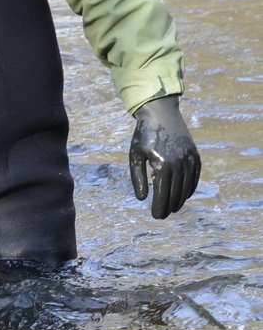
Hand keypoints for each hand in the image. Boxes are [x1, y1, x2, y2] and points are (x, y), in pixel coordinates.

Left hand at [128, 96, 200, 218]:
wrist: (160, 113)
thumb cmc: (143, 136)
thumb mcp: (135, 157)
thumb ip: (138, 179)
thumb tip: (142, 199)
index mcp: (162, 165)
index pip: (162, 194)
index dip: (159, 207)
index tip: (156, 216)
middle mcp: (179, 163)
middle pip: (175, 193)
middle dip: (169, 207)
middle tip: (162, 216)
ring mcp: (189, 158)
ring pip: (186, 186)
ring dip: (180, 200)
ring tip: (173, 209)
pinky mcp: (195, 154)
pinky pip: (195, 175)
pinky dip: (191, 187)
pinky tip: (185, 195)